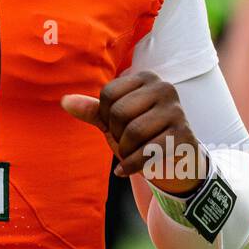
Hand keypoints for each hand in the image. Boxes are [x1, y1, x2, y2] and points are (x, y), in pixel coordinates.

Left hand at [61, 71, 205, 194]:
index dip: (105, 116)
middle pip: (119, 111)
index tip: (118, 126)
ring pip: (133, 131)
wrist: (173, 164)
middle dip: (116, 134)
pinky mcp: (184, 135)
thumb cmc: (140, 137)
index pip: (107, 94)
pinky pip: (148, 151)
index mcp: (146, 78)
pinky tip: (128, 170)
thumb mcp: (114, 122)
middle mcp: (164, 88)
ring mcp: (177, 111)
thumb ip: (92, 110)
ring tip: (132, 153)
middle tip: (127, 142)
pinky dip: (132, 165)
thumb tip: (64, 101)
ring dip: (126, 150)